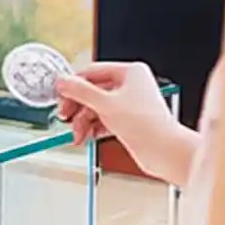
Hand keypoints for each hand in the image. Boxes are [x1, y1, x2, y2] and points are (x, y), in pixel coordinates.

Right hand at [55, 61, 177, 155]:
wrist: (165, 152)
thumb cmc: (146, 125)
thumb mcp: (105, 104)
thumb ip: (80, 91)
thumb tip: (61, 81)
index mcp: (130, 72)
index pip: (92, 72)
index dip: (74, 84)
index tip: (60, 95)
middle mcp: (130, 86)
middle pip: (92, 91)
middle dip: (77, 107)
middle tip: (65, 116)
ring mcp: (130, 104)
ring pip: (96, 108)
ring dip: (83, 122)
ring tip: (78, 135)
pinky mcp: (129, 121)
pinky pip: (104, 120)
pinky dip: (93, 128)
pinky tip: (88, 136)